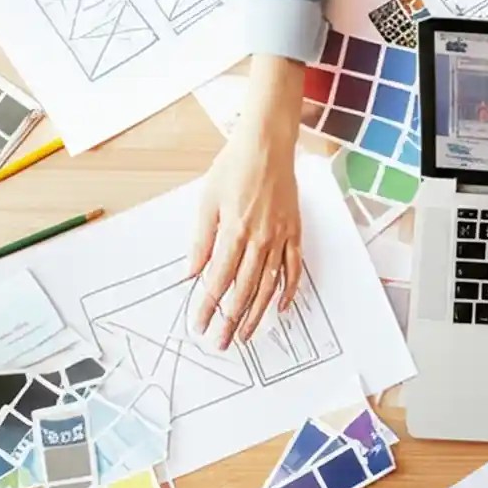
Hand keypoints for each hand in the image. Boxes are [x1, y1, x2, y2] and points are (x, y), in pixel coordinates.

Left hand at [191, 58, 304, 349]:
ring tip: (247, 334)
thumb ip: (201, 240)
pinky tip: (282, 308)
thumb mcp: (207, 200)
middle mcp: (260, 239)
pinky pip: (294, 268)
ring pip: (269, 285)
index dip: (208, 306)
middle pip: (244, 290)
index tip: (200, 325)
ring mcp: (281, 237)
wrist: (268, 144)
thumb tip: (192, 272)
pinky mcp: (295, 232)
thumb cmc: (234, 167)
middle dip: (231, 320)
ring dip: (257, 313)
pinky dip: (289, 291)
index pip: (218, 279)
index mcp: (235, 231)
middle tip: (222, 343)